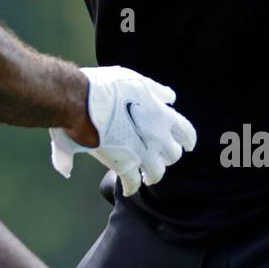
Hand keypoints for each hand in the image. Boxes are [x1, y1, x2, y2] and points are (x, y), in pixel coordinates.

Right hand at [49, 66, 196, 195]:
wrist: (81, 100)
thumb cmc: (105, 86)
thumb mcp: (136, 79)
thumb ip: (156, 90)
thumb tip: (171, 98)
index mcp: (162, 115)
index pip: (186, 132)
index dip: (187, 140)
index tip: (187, 145)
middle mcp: (157, 136)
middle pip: (173, 154)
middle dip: (166, 156)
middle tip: (157, 156)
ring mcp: (142, 153)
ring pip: (157, 173)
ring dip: (152, 175)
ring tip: (146, 177)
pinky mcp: (123, 165)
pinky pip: (133, 184)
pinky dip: (131, 187)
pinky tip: (127, 188)